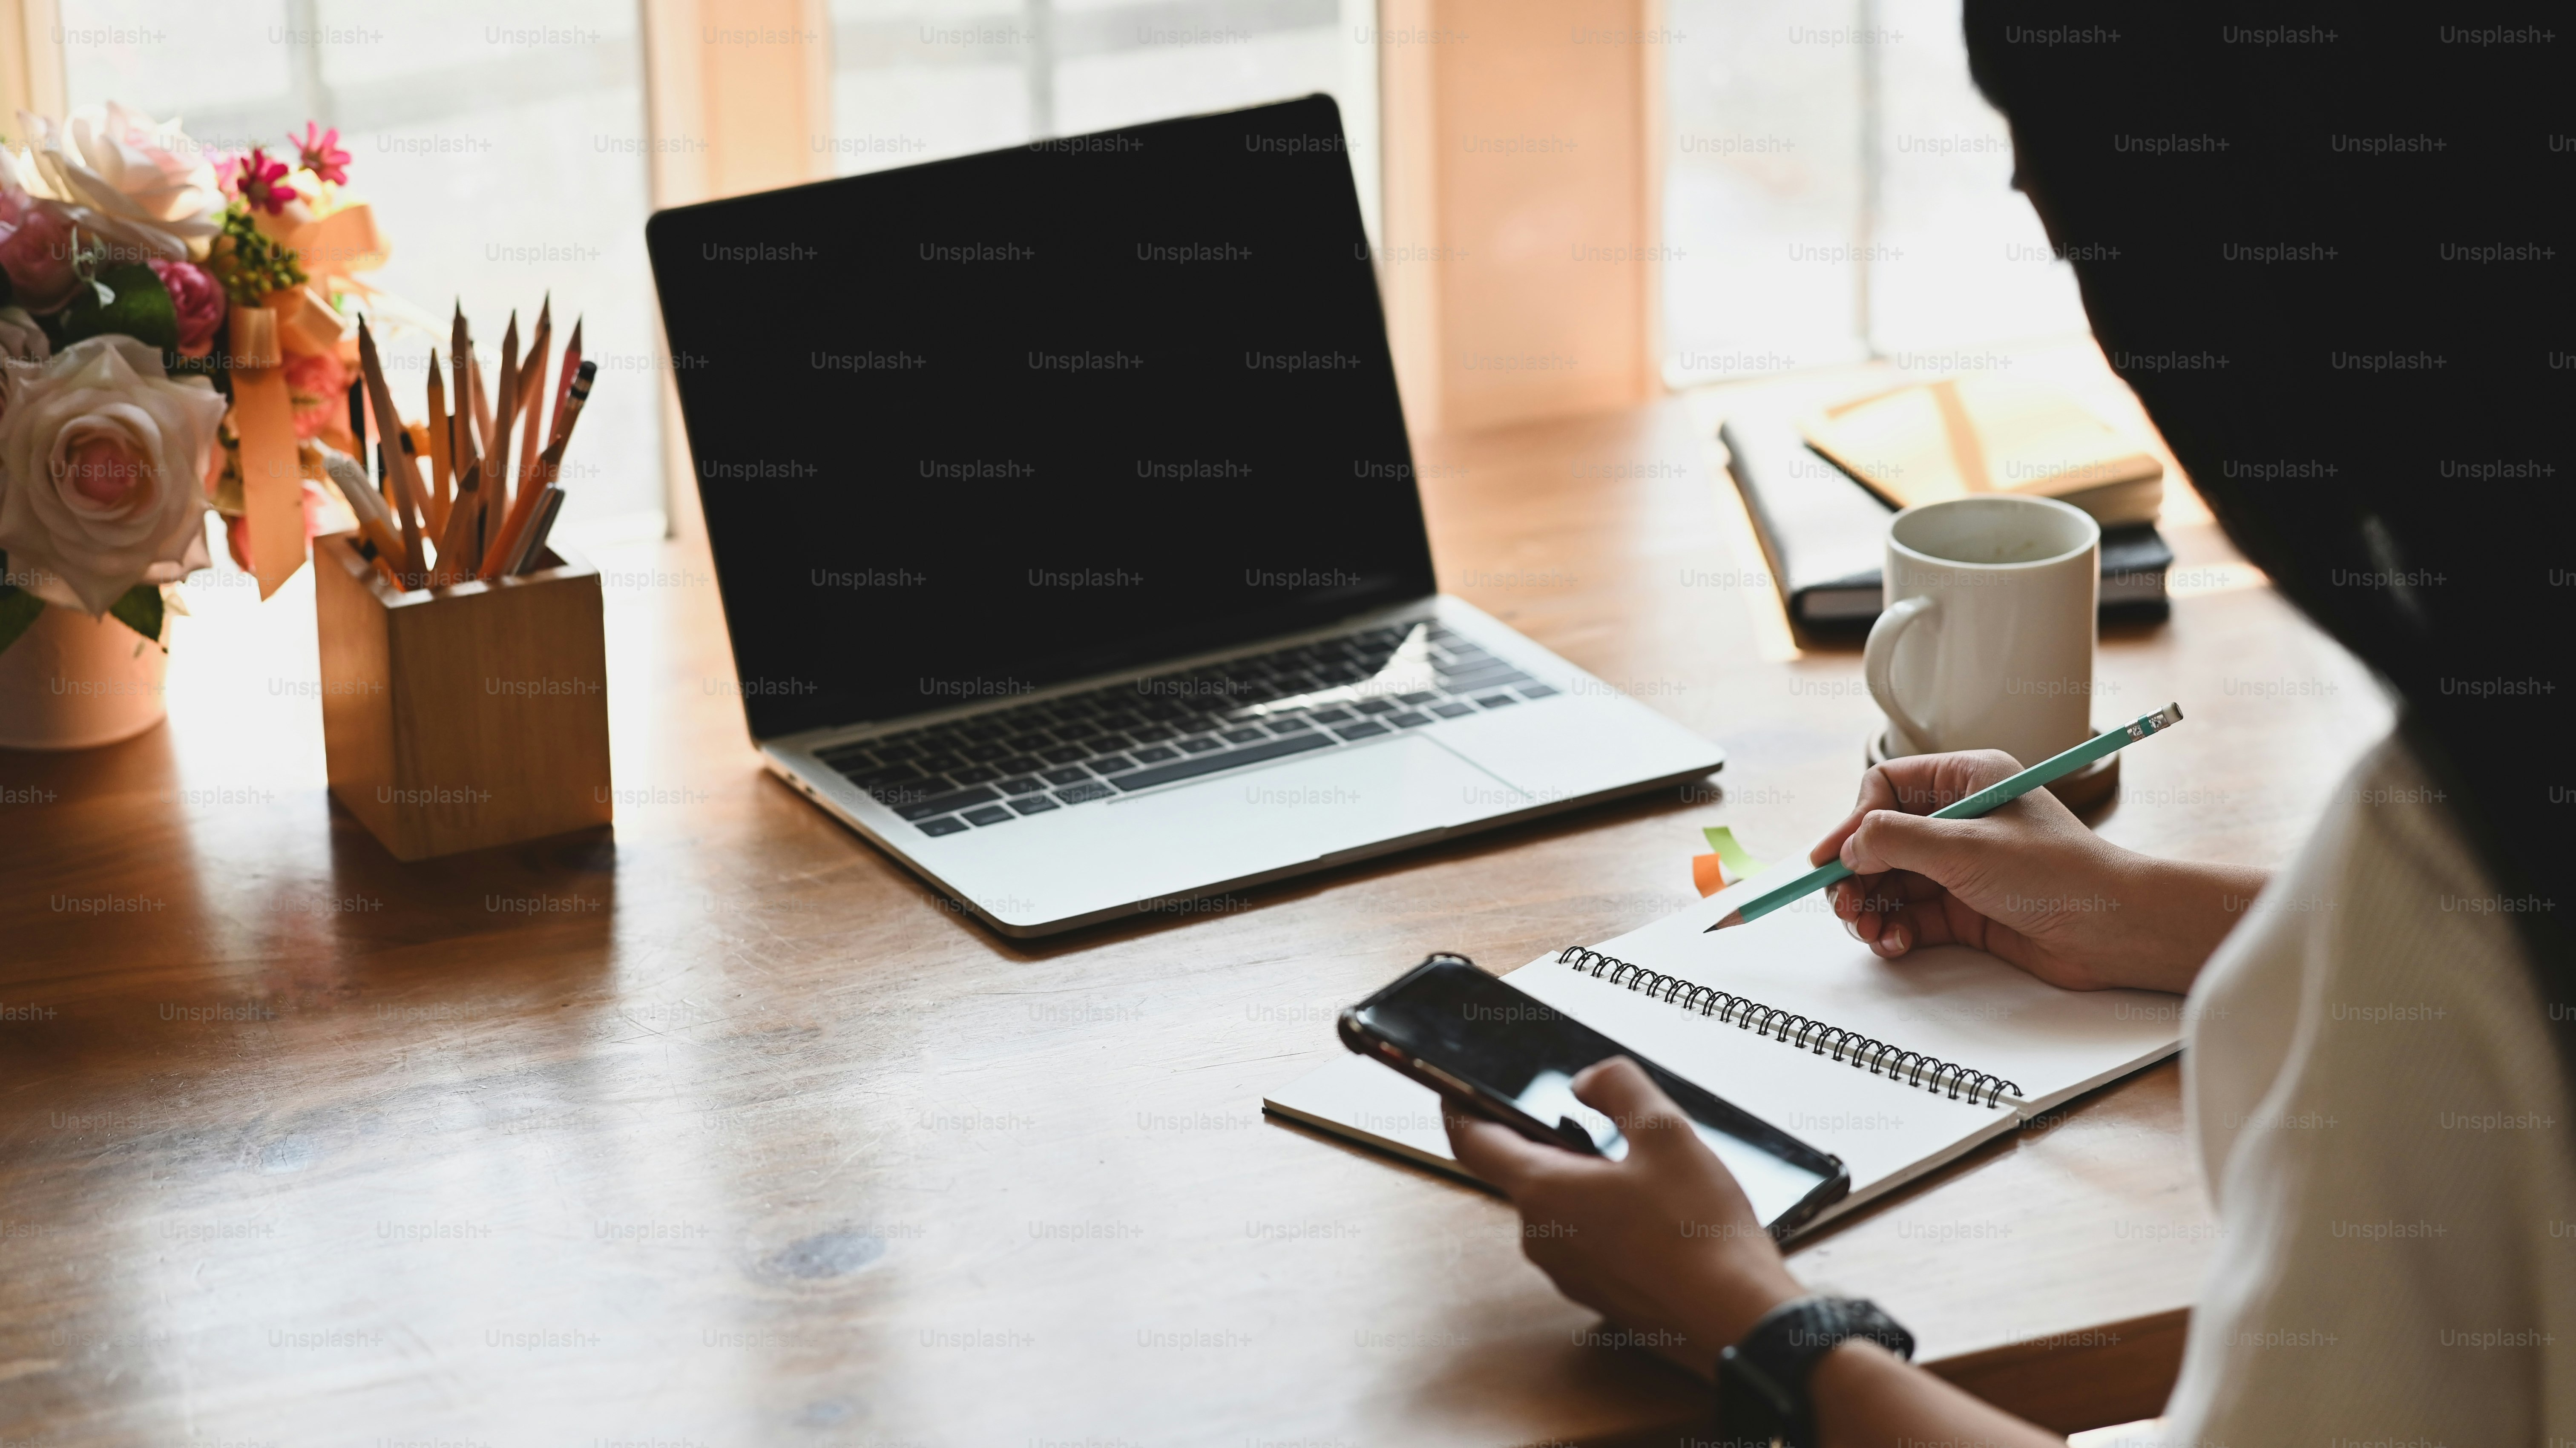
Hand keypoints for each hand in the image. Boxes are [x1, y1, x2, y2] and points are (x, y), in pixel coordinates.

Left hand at [1444, 1057, 1803, 1376]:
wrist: (1738, 1321)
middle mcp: (1542, 1239)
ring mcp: (1568, 1273)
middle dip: (1551, 1141)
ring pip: (1559, 1209)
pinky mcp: (1598, 1296)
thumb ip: (1618, 1087)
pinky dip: (1605, 1218)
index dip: (1458, 1108)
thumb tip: (1586, 1081)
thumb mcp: (1666, 1132)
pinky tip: (1655, 1214)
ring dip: (1584, 1181)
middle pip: (1523, 1173)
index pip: (1472, 1142)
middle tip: (1595, 1119)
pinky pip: (1585, 1241)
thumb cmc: (1701, 1232)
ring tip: (1640, 1168)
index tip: (1453, 1088)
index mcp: (1543, 1193)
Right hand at [1812, 750, 2263, 994]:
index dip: (1851, 822)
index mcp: (1966, 781)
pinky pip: (1911, 916)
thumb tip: (1848, 848)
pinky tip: (1894, 943)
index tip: (1830, 859)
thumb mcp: (1965, 846)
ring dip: (1869, 907)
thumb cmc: (2058, 873)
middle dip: (1855, 875)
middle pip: (1879, 840)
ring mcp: (1962, 866)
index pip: (1884, 788)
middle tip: (1844, 905)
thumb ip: (1895, 840)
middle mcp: (1960, 820)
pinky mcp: (1967, 909)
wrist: (2115, 930)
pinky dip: (1894, 931)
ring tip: (1868, 931)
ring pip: (1890, 883)